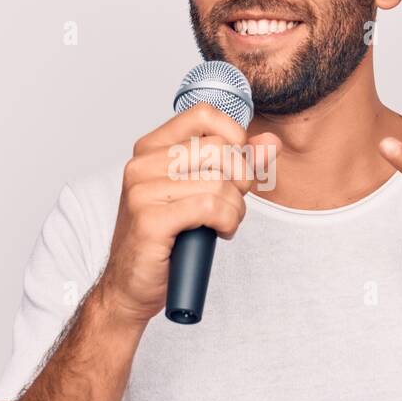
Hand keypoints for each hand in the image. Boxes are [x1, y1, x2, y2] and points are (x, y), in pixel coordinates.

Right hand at [97, 103, 280, 327]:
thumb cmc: (166, 239)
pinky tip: (219, 232)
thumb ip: (237, 164)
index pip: (203, 115)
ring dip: (235, 209)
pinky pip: (210, 208)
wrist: (131, 285)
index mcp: (151, 149)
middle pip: (218, 150)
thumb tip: (270, 143)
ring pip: (219, 183)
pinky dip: (227, 222)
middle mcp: (142, 164)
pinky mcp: (150, 220)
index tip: (236, 166)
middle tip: (231, 204)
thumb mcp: (202, 192)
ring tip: (222, 224)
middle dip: (239, 180)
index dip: (234, 137)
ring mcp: (142, 191)